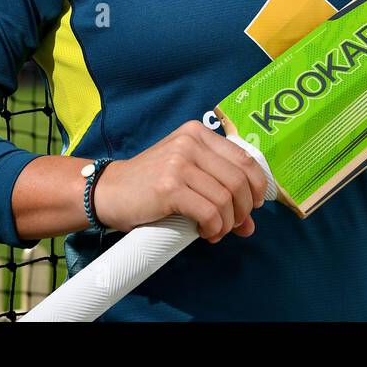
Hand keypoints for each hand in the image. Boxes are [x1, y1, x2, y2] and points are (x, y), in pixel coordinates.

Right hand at [91, 121, 267, 242]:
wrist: (109, 191)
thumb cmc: (150, 184)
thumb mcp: (186, 176)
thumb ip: (219, 191)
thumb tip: (250, 225)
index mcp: (197, 133)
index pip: (244, 157)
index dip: (258, 185)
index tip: (255, 204)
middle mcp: (190, 142)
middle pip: (239, 179)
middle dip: (245, 208)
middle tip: (236, 224)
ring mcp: (179, 163)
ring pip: (226, 198)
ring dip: (228, 222)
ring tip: (217, 231)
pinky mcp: (169, 187)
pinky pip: (209, 212)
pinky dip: (214, 228)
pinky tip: (206, 232)